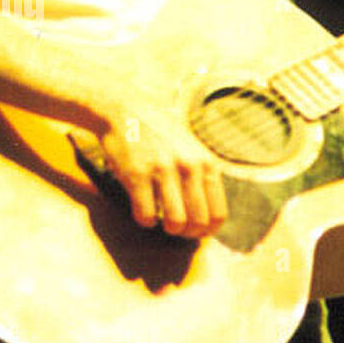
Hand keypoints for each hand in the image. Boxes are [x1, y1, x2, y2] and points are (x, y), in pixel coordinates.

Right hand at [91, 86, 227, 238]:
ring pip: (175, 222)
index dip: (208, 230)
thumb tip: (210, 216)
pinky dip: (145, 221)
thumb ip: (204, 176)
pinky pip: (146, 215)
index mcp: (206, 163)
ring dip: (169, 229)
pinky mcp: (137, 175)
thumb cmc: (161, 134)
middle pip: (198, 221)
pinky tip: (143, 212)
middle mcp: (188, 167)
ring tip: (162, 222)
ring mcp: (162, 171)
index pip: (218, 213)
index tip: (197, 231)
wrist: (125, 109)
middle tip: (178, 229)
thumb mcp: (193, 149)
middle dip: (188, 233)